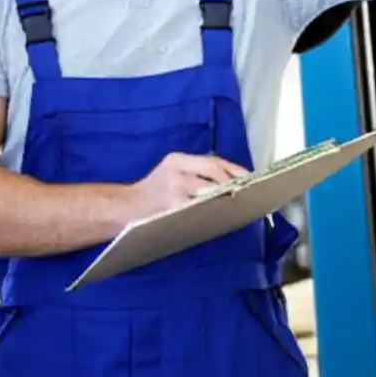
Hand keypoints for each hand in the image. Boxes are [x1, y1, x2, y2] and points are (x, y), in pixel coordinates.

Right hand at [123, 152, 248, 220]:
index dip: (234, 170)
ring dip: (226, 198)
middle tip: (250, 193)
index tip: (250, 178)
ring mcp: (173, 189)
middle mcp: (175, 170)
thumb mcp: (171, 174)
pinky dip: (212, 212)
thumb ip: (195, 174)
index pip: (212, 161)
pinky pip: (198, 209)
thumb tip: (232, 181)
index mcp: (176, 160)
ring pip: (208, 190)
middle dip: (234, 183)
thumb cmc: (154, 194)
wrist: (125, 209)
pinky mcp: (172, 207)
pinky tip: (221, 216)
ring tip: (240, 204)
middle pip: (213, 172)